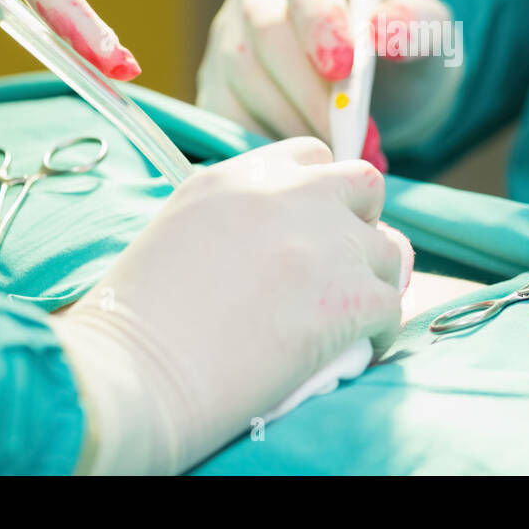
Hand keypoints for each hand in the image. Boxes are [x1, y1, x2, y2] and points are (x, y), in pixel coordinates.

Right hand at [52, 137, 410, 473]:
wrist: (136, 371)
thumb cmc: (134, 320)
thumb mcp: (178, 230)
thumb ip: (235, 218)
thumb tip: (275, 246)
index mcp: (240, 176)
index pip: (311, 157)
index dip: (320, 192)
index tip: (314, 226)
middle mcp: (291, 196)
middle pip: (364, 185)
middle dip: (362, 221)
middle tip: (344, 265)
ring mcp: (327, 244)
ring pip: (390, 249)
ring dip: (376, 279)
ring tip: (353, 316)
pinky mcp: (352, 298)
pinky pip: (394, 306)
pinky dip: (381, 331)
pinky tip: (357, 349)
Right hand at [196, 0, 459, 168]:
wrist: (378, 91)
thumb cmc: (401, 56)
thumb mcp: (427, 37)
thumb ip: (416, 27)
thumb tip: (386, 30)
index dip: (322, 26)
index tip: (347, 67)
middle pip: (264, 33)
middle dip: (306, 91)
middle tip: (347, 136)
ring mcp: (229, 37)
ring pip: (241, 77)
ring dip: (289, 124)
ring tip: (337, 158)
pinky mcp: (216, 84)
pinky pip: (223, 114)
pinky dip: (260, 142)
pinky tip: (302, 166)